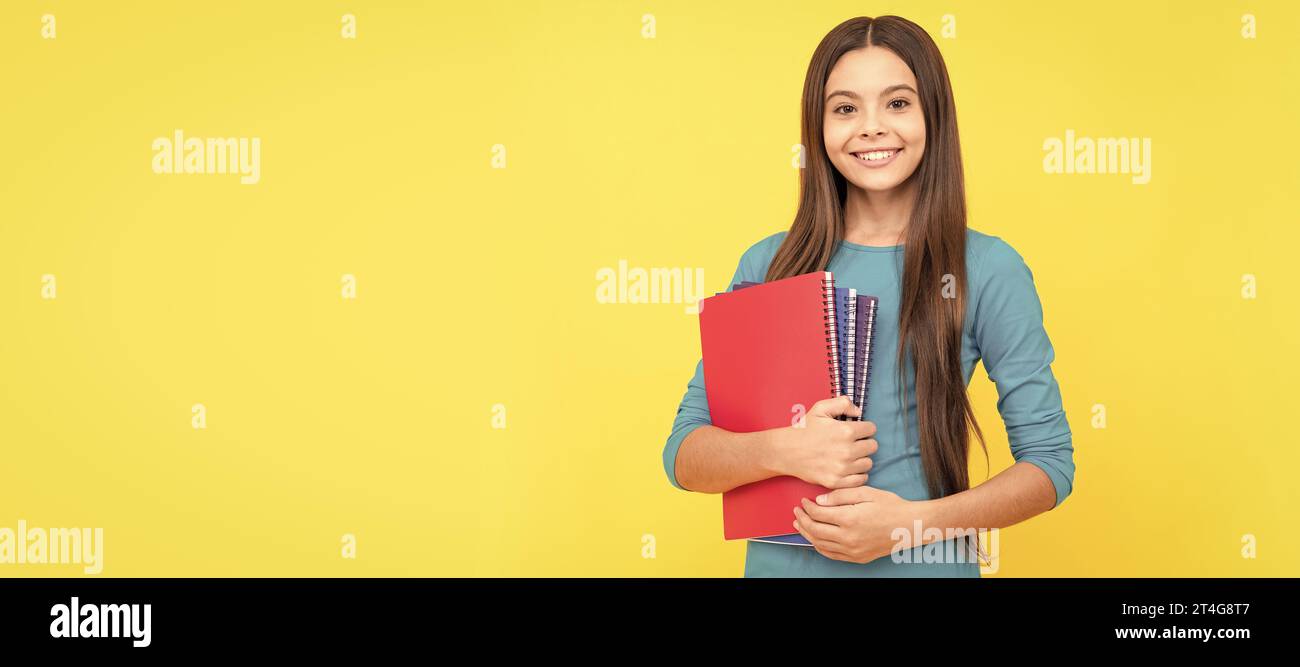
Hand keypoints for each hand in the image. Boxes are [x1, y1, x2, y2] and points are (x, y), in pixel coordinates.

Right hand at [767, 396, 877, 488]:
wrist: (786, 451)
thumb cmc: (803, 429)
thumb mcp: (820, 408)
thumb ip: (843, 403)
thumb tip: (859, 412)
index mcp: (846, 431)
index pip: (872, 429)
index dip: (865, 428)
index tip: (857, 430)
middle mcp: (847, 451)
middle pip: (873, 447)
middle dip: (864, 442)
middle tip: (853, 443)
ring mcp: (842, 468)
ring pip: (868, 463)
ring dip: (862, 458)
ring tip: (850, 455)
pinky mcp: (836, 481)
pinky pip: (860, 479)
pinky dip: (858, 474)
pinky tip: (849, 468)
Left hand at [791, 486, 912, 563]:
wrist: (910, 526)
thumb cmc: (890, 506)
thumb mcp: (866, 492)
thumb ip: (840, 495)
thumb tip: (819, 500)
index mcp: (849, 519)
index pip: (818, 514)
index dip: (807, 507)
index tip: (803, 501)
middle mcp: (848, 538)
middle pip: (815, 530)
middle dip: (802, 519)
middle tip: (796, 511)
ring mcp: (853, 551)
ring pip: (820, 544)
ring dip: (807, 534)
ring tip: (800, 524)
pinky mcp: (857, 558)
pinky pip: (831, 555)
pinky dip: (819, 547)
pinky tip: (815, 539)